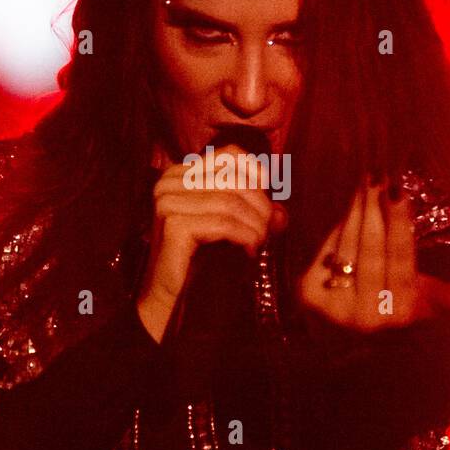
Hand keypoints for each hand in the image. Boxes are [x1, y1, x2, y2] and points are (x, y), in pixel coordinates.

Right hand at [135, 145, 287, 341]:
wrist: (170, 294)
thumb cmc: (198, 258)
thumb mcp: (228, 226)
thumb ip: (255, 213)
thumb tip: (281, 213)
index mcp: (180, 173)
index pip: (228, 155)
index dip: (256, 173)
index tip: (270, 198)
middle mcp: (170, 182)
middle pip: (233, 180)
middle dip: (260, 206)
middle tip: (267, 231)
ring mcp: (168, 202)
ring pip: (231, 202)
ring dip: (255, 225)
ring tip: (258, 242)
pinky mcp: (173, 224)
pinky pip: (223, 223)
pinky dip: (244, 236)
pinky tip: (248, 250)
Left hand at [298, 180, 449, 332]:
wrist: (337, 337)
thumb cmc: (388, 308)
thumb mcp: (420, 303)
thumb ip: (447, 297)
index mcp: (402, 313)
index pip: (402, 260)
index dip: (398, 223)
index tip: (397, 190)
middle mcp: (368, 315)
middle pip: (373, 251)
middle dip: (375, 209)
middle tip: (378, 175)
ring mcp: (335, 307)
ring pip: (348, 248)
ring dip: (356, 211)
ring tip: (365, 183)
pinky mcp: (309, 296)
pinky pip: (327, 252)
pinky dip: (338, 229)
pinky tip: (351, 208)